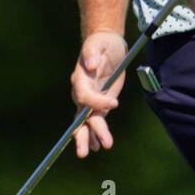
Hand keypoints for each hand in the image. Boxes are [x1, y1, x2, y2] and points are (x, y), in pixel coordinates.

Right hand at [69, 31, 127, 157]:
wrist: (106, 45)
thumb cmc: (101, 44)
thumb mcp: (97, 44)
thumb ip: (92, 53)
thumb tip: (90, 64)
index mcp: (80, 78)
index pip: (85, 95)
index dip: (97, 101)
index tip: (114, 102)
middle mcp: (82, 92)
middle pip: (80, 115)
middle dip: (82, 133)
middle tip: (84, 151)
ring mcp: (90, 99)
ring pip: (87, 122)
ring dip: (91, 137)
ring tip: (98, 149)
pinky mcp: (100, 102)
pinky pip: (96, 120)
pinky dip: (97, 133)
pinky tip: (99, 146)